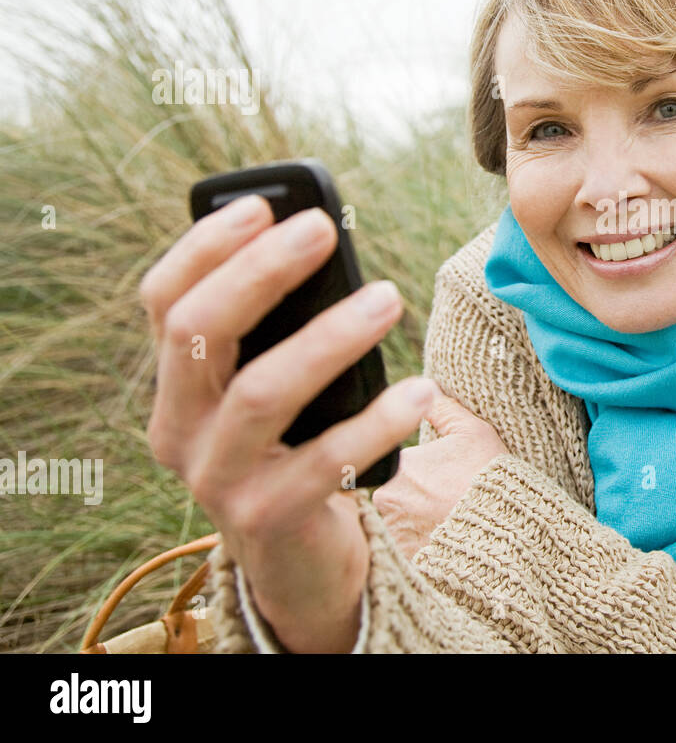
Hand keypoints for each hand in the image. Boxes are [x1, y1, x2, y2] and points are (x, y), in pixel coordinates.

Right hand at [138, 193, 432, 651]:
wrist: (300, 561)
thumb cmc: (297, 447)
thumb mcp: (275, 388)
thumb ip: (281, 333)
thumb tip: (327, 250)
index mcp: (175, 385)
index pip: (164, 302)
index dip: (206, 247)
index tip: (263, 205)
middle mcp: (178, 430)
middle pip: (198, 333)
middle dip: (260, 272)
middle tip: (324, 230)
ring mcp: (216, 479)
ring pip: (261, 393)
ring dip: (328, 338)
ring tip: (390, 299)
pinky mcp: (267, 519)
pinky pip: (323, 462)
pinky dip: (375, 421)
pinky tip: (420, 391)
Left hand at [372, 380, 509, 559]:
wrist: (504, 536)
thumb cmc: (489, 478)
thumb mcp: (472, 432)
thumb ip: (442, 408)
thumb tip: (424, 387)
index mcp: (399, 464)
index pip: (402, 462)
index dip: (426, 468)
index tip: (446, 475)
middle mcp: (386, 499)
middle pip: (397, 491)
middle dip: (417, 494)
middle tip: (449, 498)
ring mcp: (393, 533)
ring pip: (399, 520)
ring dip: (417, 520)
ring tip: (450, 520)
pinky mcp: (403, 561)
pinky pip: (406, 548)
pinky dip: (421, 545)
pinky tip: (446, 540)